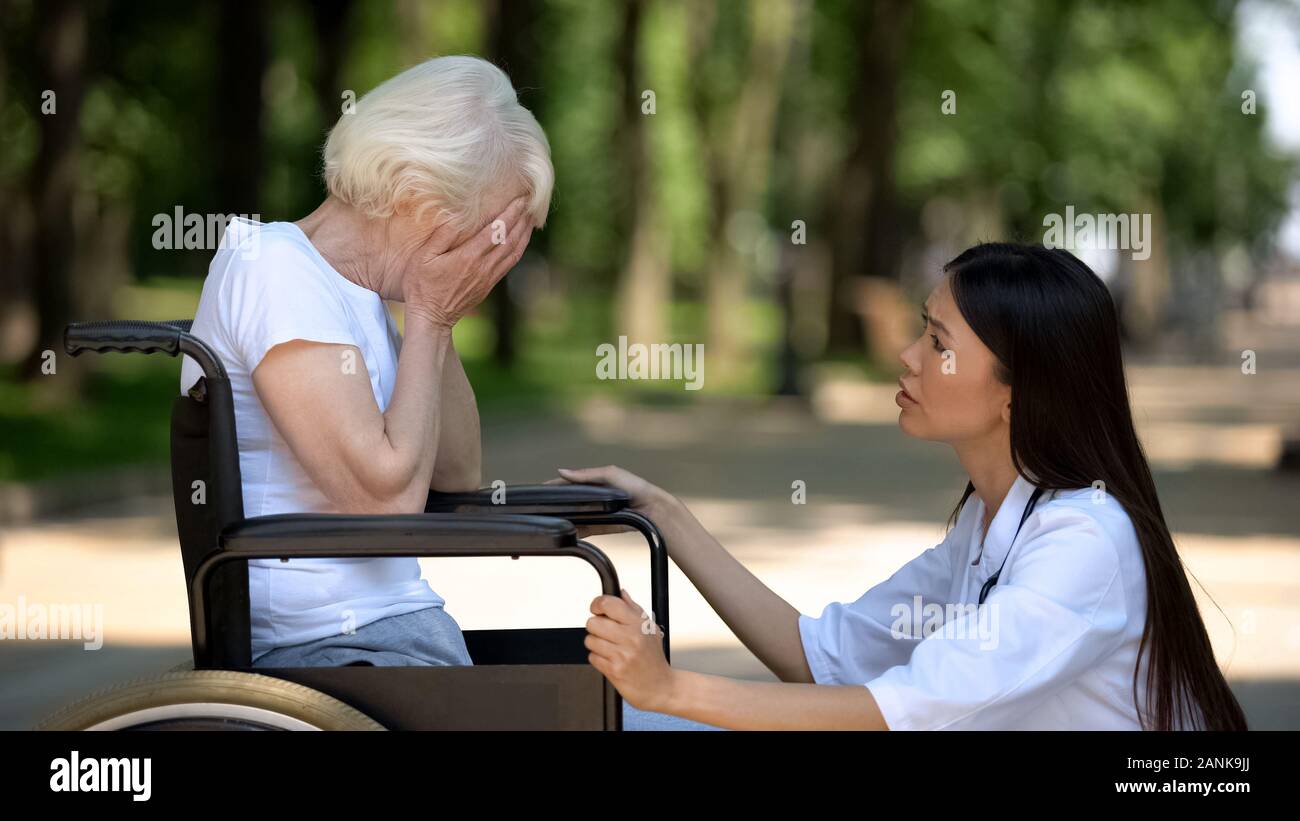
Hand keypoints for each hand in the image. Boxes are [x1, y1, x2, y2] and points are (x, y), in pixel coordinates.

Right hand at [403, 195, 533, 327]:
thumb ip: (443, 236)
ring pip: (514, 251)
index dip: (511, 213)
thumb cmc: (422, 285)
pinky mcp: (489, 285)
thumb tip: (458, 216)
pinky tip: (521, 240)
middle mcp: (483, 266)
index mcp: (469, 256)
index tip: (520, 199)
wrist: (431, 317)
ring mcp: (489, 277)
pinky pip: (510, 263)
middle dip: (522, 219)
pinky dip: (519, 249)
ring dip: (524, 233)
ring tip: (531, 218)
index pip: (496, 230)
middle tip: (532, 203)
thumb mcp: (424, 257)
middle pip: (510, 239)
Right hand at [545, 464, 676, 536]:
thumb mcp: (610, 474)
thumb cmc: (634, 487)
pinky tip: (563, 534)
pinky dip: (573, 532)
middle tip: (534, 510)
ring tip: (544, 522)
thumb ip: (586, 475)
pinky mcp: (599, 527)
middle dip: (551, 506)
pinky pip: (582, 531)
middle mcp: (590, 498)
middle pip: (566, 503)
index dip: (551, 488)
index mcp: (591, 483)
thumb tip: (561, 472)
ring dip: (560, 520)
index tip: (534, 493)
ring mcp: (593, 513)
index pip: (566, 485)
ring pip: (571, 518)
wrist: (652, 510)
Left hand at [585, 589, 676, 712]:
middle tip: (605, 632)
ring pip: (590, 640)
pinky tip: (610, 660)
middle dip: (596, 627)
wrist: (660, 687)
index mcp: (638, 624)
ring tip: (610, 648)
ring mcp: (622, 655)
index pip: (608, 604)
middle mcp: (630, 638)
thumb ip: (633, 609)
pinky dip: (598, 658)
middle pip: (593, 622)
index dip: (597, 604)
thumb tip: (621, 593)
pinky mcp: (614, 670)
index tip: (597, 608)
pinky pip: (592, 657)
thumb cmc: (654, 658)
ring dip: (596, 644)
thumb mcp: (650, 629)